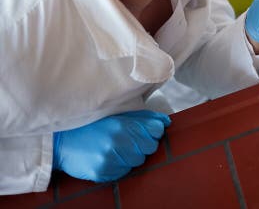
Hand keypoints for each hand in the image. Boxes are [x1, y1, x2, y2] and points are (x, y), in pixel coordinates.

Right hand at [53, 110, 169, 182]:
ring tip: (117, 148)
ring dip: (132, 156)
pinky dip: (120, 166)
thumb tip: (166, 122)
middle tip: (128, 140)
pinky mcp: (102, 173)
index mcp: (123, 125)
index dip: (152, 132)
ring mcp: (109, 160)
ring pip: (138, 161)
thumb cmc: (93, 125)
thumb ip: (144, 118)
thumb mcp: (118, 115)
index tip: (144, 131)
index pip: (156, 131)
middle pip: (149, 148)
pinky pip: (123, 172)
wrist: (62, 141)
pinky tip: (108, 157)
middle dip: (143, 144)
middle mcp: (117, 143)